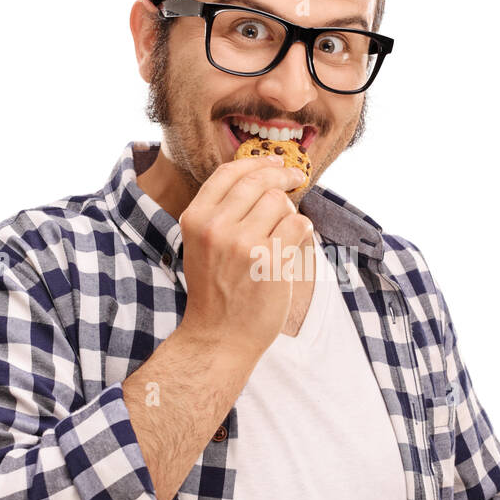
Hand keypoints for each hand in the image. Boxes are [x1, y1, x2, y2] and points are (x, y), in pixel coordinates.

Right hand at [177, 155, 310, 357]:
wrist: (219, 337)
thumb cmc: (216, 291)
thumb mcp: (201, 245)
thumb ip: (221, 212)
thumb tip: (260, 175)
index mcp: (195, 219)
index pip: (229, 173)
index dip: (257, 162)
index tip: (276, 162)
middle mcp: (215, 227)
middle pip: (259, 181)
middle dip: (283, 175)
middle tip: (297, 178)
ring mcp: (242, 244)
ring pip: (280, 202)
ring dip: (290, 211)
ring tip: (284, 231)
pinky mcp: (269, 261)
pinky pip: (298, 225)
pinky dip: (303, 229)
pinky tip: (295, 243)